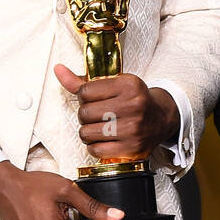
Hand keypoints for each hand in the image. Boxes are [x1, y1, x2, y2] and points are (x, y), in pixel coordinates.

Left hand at [55, 64, 178, 161]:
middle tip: (98, 114)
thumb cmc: (133, 100)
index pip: (85, 91)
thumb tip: (58, 70)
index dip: (85, 96)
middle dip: (86, 115)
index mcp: (129, 85)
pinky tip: (105, 139)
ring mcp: (132, 129)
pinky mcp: (131, 148)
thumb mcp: (113, 84)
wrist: (160, 119)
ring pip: (86, 133)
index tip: (95, 99)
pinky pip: (95, 150)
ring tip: (100, 127)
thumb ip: (83, 81)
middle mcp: (133, 106)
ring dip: (88, 132)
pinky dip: (95, 146)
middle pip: (84, 113)